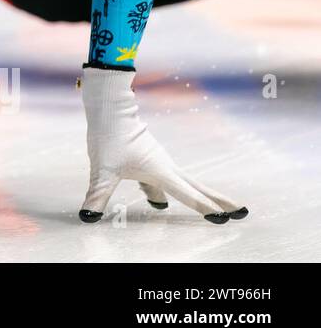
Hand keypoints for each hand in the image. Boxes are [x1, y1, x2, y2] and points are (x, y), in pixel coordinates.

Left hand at [79, 66, 246, 223]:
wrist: (109, 108)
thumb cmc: (109, 137)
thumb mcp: (102, 171)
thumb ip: (98, 195)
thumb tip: (87, 216)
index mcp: (160, 172)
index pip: (188, 195)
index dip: (205, 208)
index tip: (224, 219)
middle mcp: (165, 166)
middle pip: (197, 187)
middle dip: (218, 200)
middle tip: (241, 212)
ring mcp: (159, 161)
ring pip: (182, 182)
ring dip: (197, 195)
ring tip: (211, 208)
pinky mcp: (149, 157)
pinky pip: (162, 179)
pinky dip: (167, 190)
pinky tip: (156, 201)